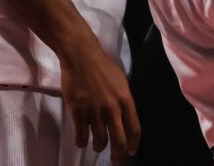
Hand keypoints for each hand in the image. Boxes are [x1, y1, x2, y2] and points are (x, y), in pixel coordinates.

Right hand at [59, 37, 138, 153]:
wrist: (82, 57)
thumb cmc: (103, 67)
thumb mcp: (121, 82)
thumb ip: (123, 100)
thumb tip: (124, 116)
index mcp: (126, 100)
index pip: (134, 128)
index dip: (134, 143)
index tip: (133, 152)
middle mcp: (112, 109)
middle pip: (119, 139)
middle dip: (118, 154)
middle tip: (116, 161)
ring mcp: (95, 112)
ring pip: (99, 140)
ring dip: (99, 147)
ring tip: (97, 147)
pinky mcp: (78, 112)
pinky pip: (81, 136)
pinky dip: (81, 142)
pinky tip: (81, 141)